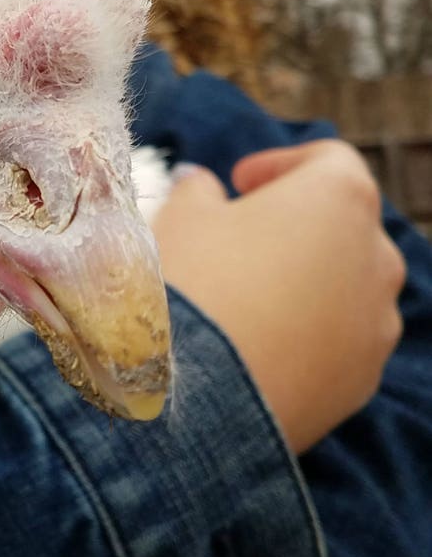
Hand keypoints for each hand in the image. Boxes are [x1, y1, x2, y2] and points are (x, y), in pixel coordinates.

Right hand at [151, 140, 406, 452]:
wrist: (190, 396)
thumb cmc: (190, 284)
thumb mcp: (180, 217)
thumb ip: (199, 191)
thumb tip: (204, 188)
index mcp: (341, 199)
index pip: (329, 160)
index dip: (280, 165)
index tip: (238, 183)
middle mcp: (377, 258)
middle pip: (344, 227)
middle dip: (296, 228)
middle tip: (238, 240)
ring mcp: (376, 325)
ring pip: (346, 290)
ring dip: (307, 284)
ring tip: (245, 300)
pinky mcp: (362, 381)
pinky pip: (337, 344)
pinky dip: (306, 337)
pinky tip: (253, 346)